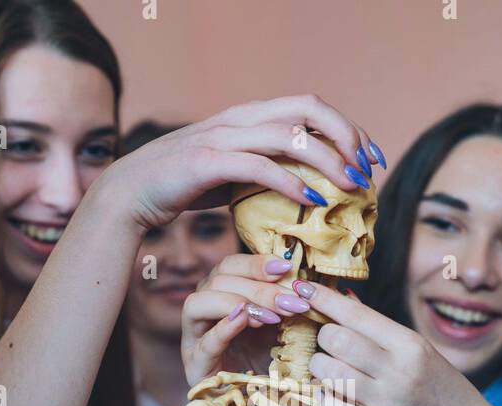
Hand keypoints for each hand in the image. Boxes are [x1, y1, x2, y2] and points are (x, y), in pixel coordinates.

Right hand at [94, 95, 379, 233]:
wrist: (131, 193)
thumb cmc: (184, 186)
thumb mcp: (234, 173)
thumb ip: (267, 170)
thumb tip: (307, 186)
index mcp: (250, 115)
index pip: (311, 108)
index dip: (348, 129)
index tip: (370, 160)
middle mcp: (240, 117)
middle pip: (308, 110)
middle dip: (346, 137)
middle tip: (366, 171)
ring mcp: (223, 136)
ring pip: (289, 136)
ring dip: (327, 161)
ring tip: (350, 188)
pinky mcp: (207, 161)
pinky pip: (258, 166)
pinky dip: (289, 183)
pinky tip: (311, 201)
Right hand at [180, 254, 320, 383]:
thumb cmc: (267, 365)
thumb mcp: (281, 328)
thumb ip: (287, 304)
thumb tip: (311, 282)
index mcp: (219, 297)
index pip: (229, 266)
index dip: (255, 262)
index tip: (287, 267)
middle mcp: (201, 313)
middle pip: (217, 280)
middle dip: (259, 287)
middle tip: (292, 301)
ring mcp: (193, 340)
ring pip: (199, 303)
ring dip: (241, 303)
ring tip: (274, 317)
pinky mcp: (195, 367)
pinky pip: (204, 342)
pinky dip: (224, 329)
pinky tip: (245, 322)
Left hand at [298, 281, 491, 405]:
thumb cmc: (444, 393)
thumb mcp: (421, 353)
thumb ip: (381, 329)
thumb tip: (344, 299)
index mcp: (409, 343)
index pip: (355, 313)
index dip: (322, 299)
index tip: (301, 290)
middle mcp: (397, 368)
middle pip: (335, 339)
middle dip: (321, 342)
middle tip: (328, 351)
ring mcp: (387, 400)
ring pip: (328, 372)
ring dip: (320, 374)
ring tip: (331, 378)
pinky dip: (325, 403)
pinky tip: (332, 402)